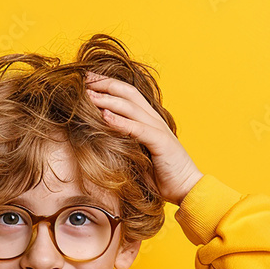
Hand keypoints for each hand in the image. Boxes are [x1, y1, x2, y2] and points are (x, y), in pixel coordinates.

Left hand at [83, 72, 202, 204]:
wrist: (186, 188)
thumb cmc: (160, 175)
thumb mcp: (136, 155)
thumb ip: (122, 143)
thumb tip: (98, 139)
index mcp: (149, 120)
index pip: (128, 94)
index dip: (108, 84)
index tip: (87, 80)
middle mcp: (154, 120)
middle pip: (128, 93)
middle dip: (105, 84)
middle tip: (83, 80)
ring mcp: (159, 129)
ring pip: (131, 107)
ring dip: (108, 100)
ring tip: (88, 96)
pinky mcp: (161, 143)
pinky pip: (138, 129)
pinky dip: (120, 121)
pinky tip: (104, 116)